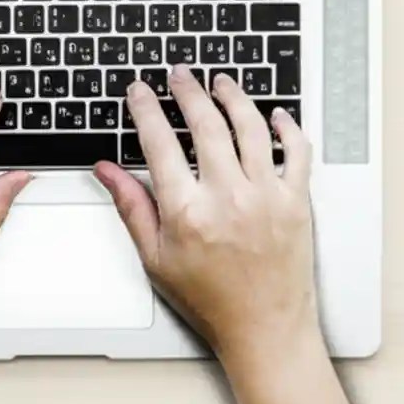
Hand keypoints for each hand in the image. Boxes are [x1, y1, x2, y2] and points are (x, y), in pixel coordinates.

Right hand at [93, 65, 315, 357]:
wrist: (264, 328)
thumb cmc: (211, 300)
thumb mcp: (156, 259)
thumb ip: (132, 207)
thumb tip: (106, 170)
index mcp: (188, 211)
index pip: (159, 142)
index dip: (146, 109)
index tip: (140, 91)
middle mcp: (228, 196)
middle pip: (206, 124)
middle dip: (188, 91)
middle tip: (180, 75)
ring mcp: (267, 195)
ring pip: (251, 127)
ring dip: (234, 97)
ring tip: (221, 82)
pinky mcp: (296, 201)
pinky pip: (297, 151)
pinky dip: (287, 127)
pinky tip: (275, 114)